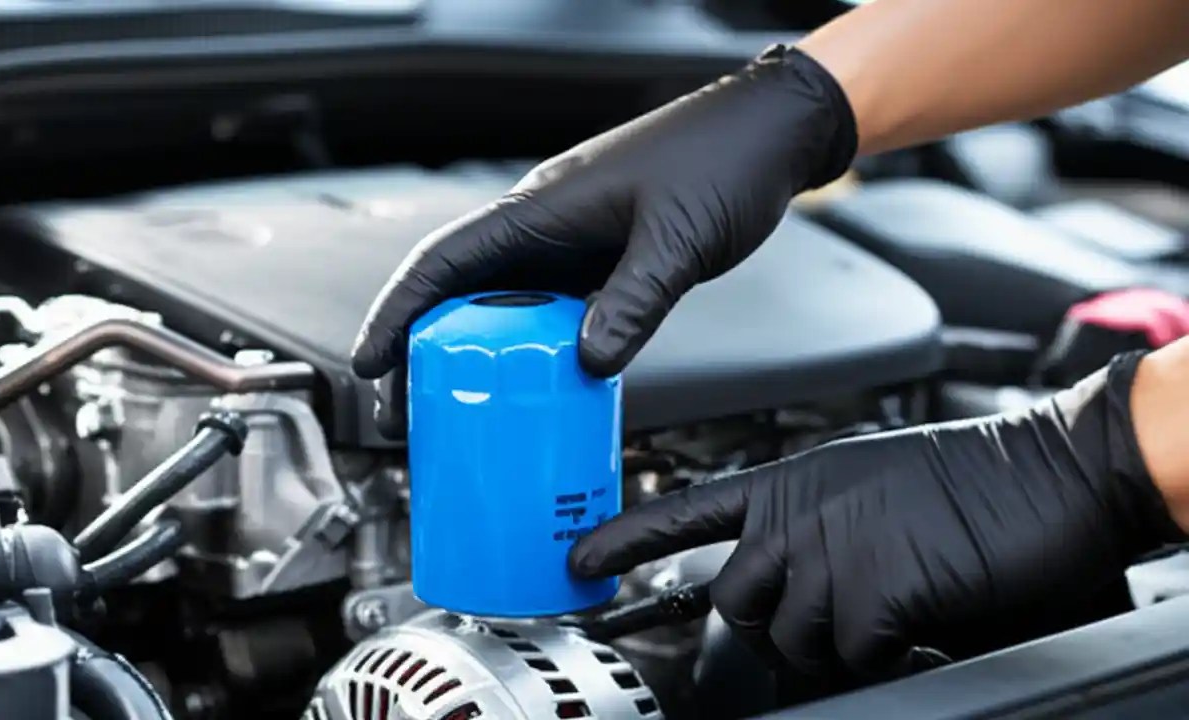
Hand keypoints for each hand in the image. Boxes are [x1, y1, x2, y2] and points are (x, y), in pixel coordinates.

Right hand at [351, 45, 856, 436]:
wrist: (772, 133)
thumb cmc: (723, 159)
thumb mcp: (677, 239)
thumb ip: (633, 302)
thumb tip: (589, 364)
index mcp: (540, 209)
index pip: (443, 262)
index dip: (397, 312)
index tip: (371, 363)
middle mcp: (544, 228)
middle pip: (461, 295)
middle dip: (426, 354)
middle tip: (410, 413)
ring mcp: (572, 247)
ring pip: (504, 310)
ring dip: (478, 360)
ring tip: (462, 414)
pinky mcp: (603, 264)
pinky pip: (552, 316)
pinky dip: (535, 354)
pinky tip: (540, 391)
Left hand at [570, 352, 1185, 677]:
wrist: (1047, 468)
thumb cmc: (968, 478)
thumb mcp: (865, 486)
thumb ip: (813, 526)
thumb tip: (796, 585)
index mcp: (789, 480)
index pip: (685, 510)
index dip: (626, 538)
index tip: (579, 560)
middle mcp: (795, 513)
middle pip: (730, 602)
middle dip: (769, 627)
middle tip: (827, 623)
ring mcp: (827, 550)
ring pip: (787, 638)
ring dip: (833, 644)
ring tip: (888, 613)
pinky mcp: (870, 591)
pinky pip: (848, 655)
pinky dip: (882, 655)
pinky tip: (914, 623)